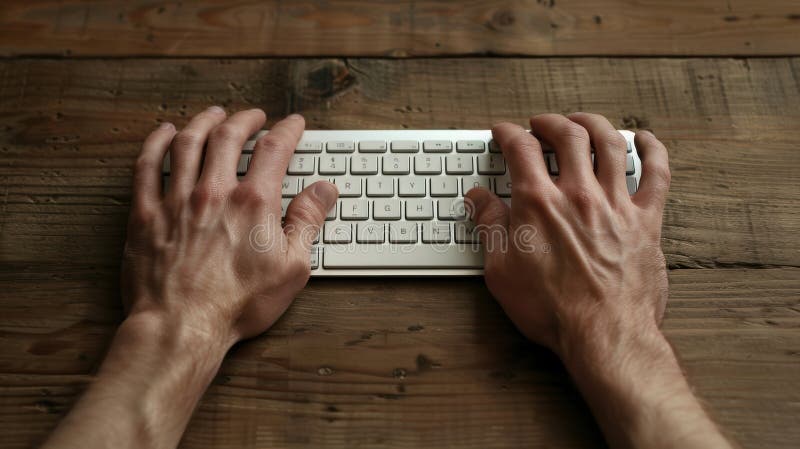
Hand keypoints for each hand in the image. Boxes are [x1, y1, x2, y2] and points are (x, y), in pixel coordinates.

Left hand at [122, 107, 337, 344]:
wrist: (182, 326)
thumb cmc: (237, 304)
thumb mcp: (292, 268)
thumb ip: (308, 222)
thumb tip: (324, 191)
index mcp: (253, 203)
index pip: (275, 150)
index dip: (287, 130)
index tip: (293, 124)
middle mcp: (214, 192)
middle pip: (229, 137)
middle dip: (245, 119)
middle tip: (254, 116)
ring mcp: (176, 200)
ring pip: (188, 142)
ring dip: (203, 122)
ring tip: (214, 114)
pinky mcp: (146, 215)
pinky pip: (147, 166)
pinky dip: (155, 143)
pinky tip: (162, 133)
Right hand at [465, 112, 669, 358]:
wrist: (603, 335)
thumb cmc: (552, 309)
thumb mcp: (501, 270)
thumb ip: (489, 226)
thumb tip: (477, 199)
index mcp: (539, 204)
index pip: (521, 149)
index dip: (510, 133)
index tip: (505, 132)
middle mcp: (578, 195)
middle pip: (567, 135)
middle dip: (550, 122)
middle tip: (541, 124)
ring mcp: (616, 204)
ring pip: (609, 143)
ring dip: (593, 124)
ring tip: (581, 121)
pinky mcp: (646, 221)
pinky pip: (656, 174)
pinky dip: (652, 150)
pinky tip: (644, 139)